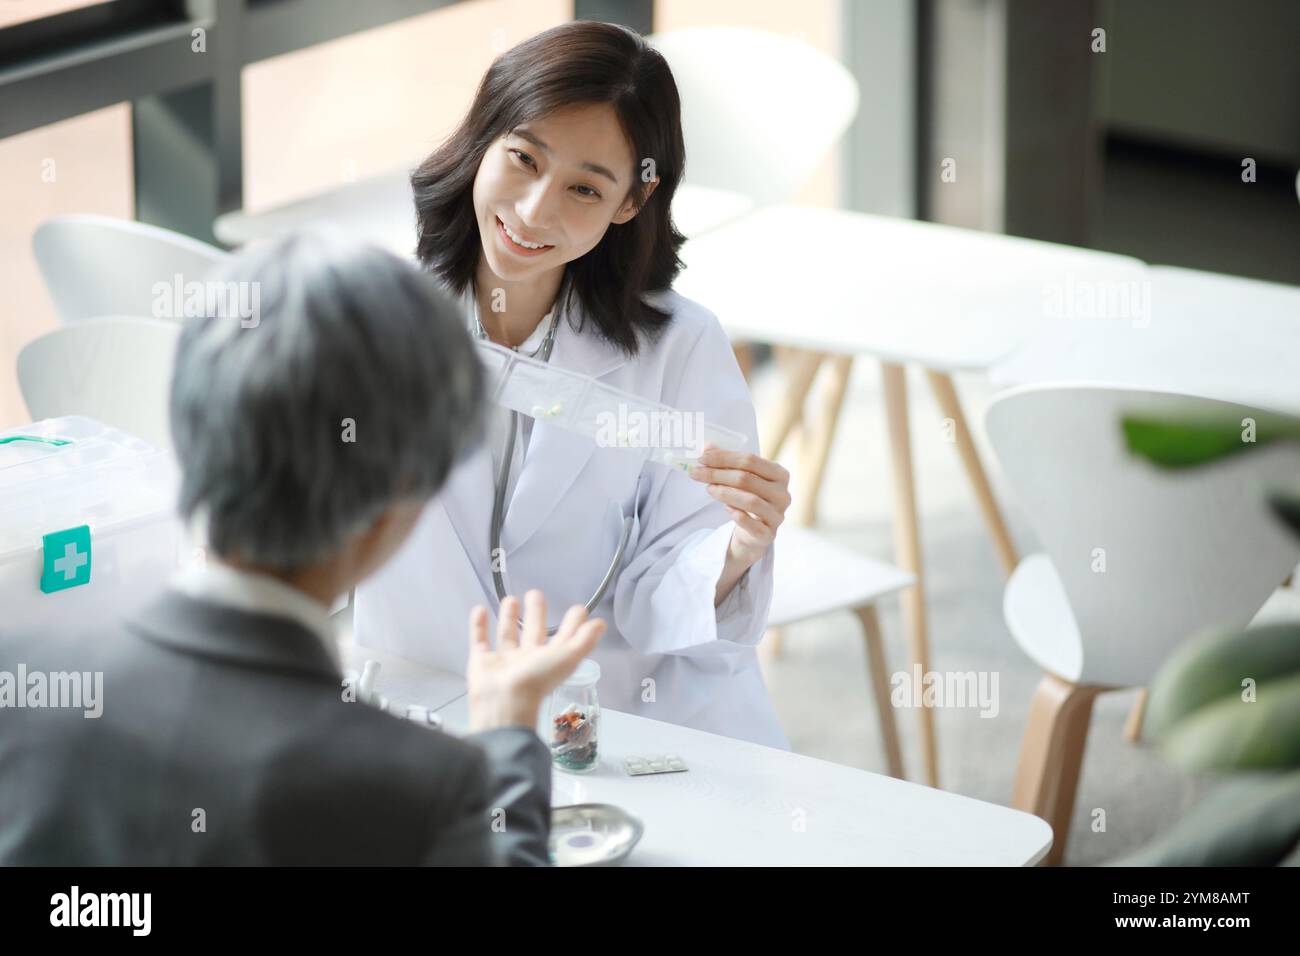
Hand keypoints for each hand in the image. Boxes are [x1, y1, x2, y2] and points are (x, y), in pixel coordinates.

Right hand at [465, 589, 605, 732]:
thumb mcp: (567, 657)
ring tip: (510, 599)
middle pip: (533, 633)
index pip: (564, 639)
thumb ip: (584, 640)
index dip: (572, 625)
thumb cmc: (537, 680)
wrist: (504, 702)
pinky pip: (479, 641)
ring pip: (507, 636)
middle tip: (535, 593)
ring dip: (509, 618)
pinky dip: (478, 626)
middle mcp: (528, 661)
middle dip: (536, 614)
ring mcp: (504, 662)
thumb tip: (601, 624)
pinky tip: (480, 609)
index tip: (577, 608)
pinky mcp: (481, 662)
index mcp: (550, 660)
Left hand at [689, 445, 791, 568]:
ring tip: (708, 489)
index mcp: (780, 474)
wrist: (755, 532)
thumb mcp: (741, 478)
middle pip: (747, 479)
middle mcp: (783, 494)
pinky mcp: (768, 534)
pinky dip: (736, 515)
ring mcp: (778, 515)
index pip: (750, 460)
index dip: (724, 458)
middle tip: (696, 473)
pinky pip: (751, 524)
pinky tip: (726, 508)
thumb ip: (727, 462)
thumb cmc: (749, 498)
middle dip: (717, 474)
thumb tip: (707, 447)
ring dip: (724, 493)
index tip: (701, 459)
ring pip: (749, 500)